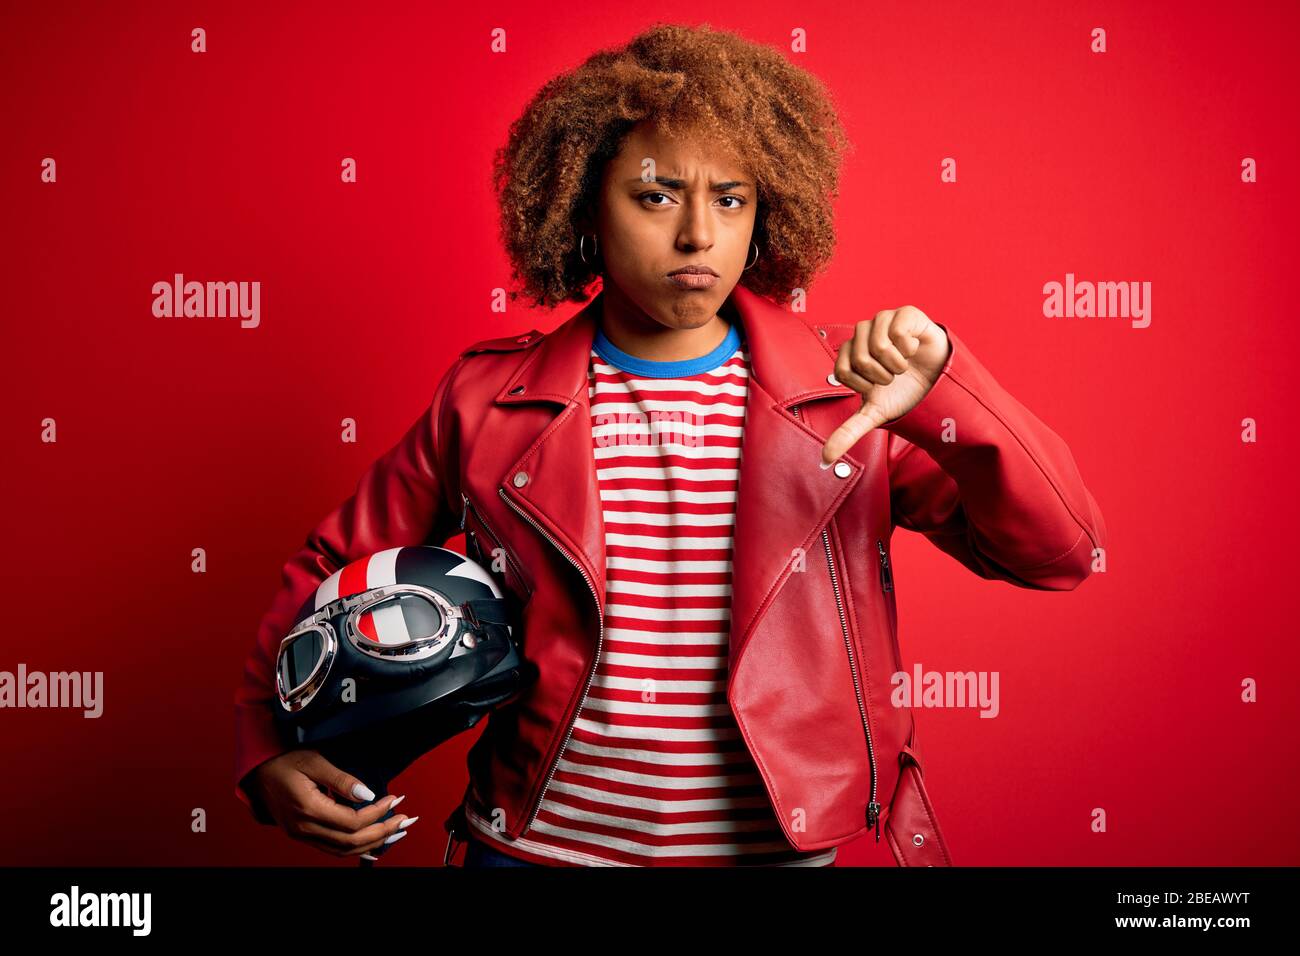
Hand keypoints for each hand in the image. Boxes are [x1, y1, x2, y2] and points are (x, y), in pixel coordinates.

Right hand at [250, 749, 416, 858]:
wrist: (257, 770)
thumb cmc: (283, 760)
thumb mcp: (314, 761)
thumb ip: (341, 780)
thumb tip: (367, 795)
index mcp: (307, 809)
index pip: (351, 822)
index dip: (377, 813)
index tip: (394, 799)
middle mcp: (303, 828)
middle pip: (350, 842)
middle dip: (382, 833)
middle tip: (404, 820)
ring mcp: (301, 835)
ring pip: (342, 850)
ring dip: (372, 844)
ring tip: (396, 833)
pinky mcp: (302, 835)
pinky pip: (332, 849)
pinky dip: (355, 850)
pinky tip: (372, 847)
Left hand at [821, 306, 949, 464]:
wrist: (937, 380)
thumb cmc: (903, 392)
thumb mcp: (874, 413)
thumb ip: (848, 432)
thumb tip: (824, 459)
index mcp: (850, 352)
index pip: (841, 369)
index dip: (862, 384)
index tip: (876, 387)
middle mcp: (862, 332)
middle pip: (859, 357)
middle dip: (881, 375)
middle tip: (893, 377)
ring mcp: (883, 319)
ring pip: (877, 343)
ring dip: (895, 364)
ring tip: (904, 365)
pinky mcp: (905, 313)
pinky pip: (897, 329)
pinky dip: (908, 348)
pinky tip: (913, 350)